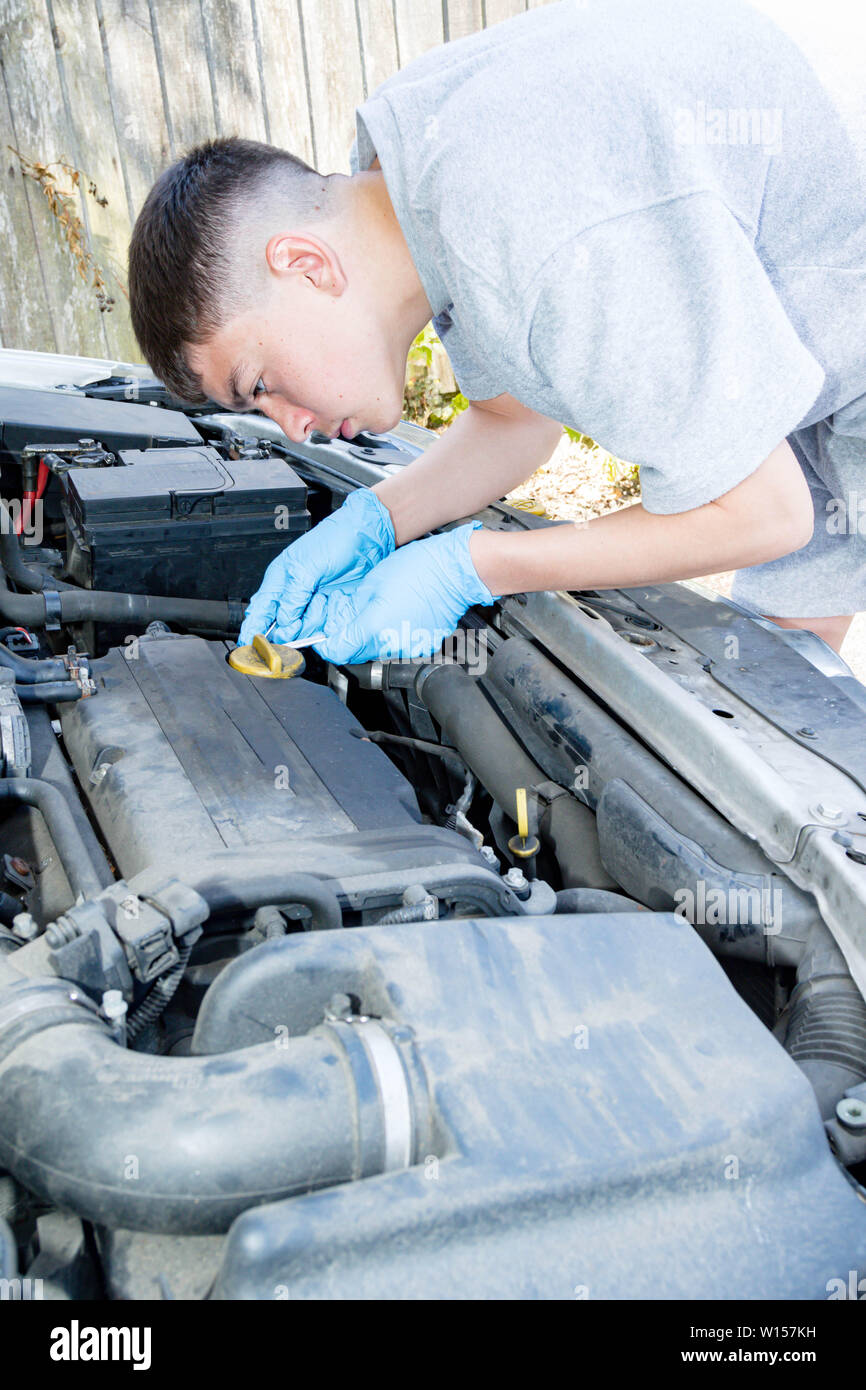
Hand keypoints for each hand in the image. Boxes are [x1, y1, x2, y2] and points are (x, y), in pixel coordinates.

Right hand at [237, 488, 394, 645]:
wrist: (368, 537)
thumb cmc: (334, 539)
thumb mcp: (305, 566)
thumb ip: (292, 596)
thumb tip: (283, 621)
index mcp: (280, 579)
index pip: (260, 610)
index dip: (253, 630)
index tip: (249, 646)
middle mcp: (294, 593)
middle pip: (281, 625)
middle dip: (286, 631)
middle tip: (293, 629)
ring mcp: (313, 601)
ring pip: (303, 627)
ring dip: (309, 623)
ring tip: (321, 602)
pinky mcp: (332, 607)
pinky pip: (323, 625)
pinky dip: (325, 624)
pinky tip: (330, 610)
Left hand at [309, 523, 497, 664]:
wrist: (454, 570)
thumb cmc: (419, 569)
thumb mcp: (372, 583)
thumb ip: (352, 609)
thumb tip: (338, 623)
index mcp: (374, 626)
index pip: (338, 651)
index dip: (327, 645)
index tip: (324, 639)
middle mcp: (392, 642)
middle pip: (358, 653)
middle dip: (350, 640)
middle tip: (350, 621)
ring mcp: (410, 646)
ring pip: (379, 650)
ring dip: (373, 638)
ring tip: (380, 612)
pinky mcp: (425, 645)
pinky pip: (400, 646)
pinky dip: (395, 635)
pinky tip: (400, 615)